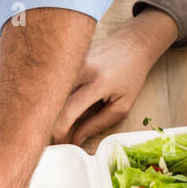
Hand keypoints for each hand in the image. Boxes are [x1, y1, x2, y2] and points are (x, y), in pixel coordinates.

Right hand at [51, 12, 175, 146]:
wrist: (133, 43)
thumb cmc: (131, 75)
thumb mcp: (122, 106)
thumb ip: (97, 124)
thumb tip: (76, 140)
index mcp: (97, 83)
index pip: (68, 111)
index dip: (60, 132)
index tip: (59, 143)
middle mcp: (81, 69)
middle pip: (55, 102)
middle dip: (53, 121)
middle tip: (58, 132)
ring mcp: (72, 62)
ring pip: (53, 92)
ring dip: (56, 107)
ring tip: (69, 110)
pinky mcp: (69, 59)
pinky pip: (57, 82)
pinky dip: (59, 95)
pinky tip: (69, 96)